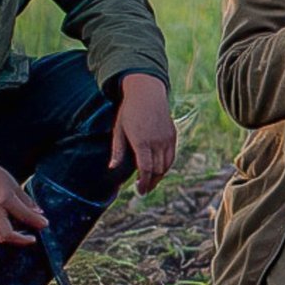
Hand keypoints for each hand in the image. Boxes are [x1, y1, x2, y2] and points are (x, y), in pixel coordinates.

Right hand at [0, 156, 45, 245]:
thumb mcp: (16, 186)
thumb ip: (28, 203)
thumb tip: (40, 216)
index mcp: (4, 199)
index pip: (23, 216)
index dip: (36, 222)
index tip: (45, 224)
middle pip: (7, 236)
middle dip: (22, 240)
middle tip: (32, 239)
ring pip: (0, 236)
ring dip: (14, 237)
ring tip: (25, 231)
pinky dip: (7, 232)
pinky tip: (14, 226)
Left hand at [110, 73, 176, 194]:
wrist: (147, 93)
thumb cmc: (129, 111)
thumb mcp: (119, 130)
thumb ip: (117, 150)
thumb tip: (112, 168)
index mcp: (142, 141)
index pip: (146, 169)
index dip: (144, 183)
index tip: (140, 191)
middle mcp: (157, 142)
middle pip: (158, 170)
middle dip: (151, 182)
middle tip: (143, 189)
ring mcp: (167, 139)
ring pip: (166, 165)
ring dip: (159, 175)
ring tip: (150, 181)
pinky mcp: (172, 136)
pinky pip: (171, 156)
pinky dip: (165, 165)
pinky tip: (157, 168)